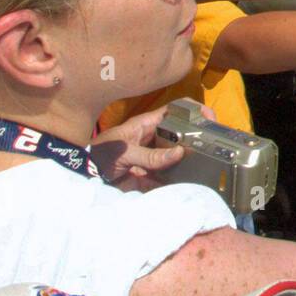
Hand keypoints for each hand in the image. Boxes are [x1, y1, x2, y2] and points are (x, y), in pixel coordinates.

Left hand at [89, 105, 206, 191]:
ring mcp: (153, 158)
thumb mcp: (124, 151)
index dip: (194, 111)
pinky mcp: (151, 176)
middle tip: (214, 147)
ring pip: (177, 158)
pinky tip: (188, 184)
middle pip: (181, 135)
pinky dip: (177, 183)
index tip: (210, 119)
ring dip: (189, 163)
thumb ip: (150, 155)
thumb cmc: (99, 154)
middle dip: (197, 140)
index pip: (176, 111)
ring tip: (206, 167)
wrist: (82, 177)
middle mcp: (154, 139)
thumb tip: (180, 153)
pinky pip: (168, 178)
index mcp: (147, 125)